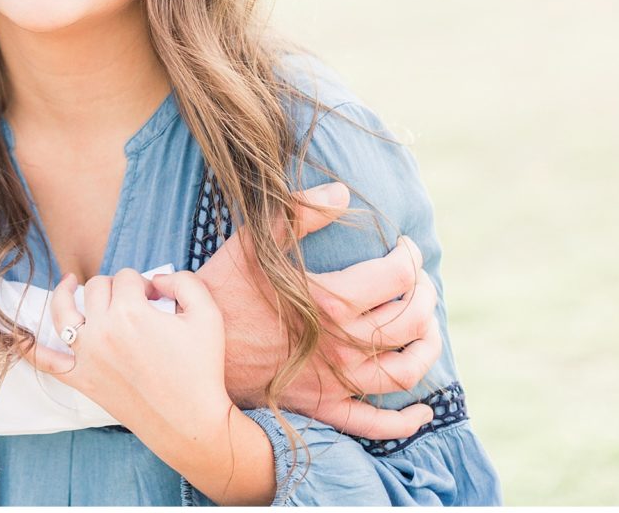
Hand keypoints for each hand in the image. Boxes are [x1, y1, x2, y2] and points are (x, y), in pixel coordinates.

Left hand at [26, 268, 232, 434]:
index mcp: (130, 311)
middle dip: (115, 288)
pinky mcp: (80, 379)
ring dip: (64, 293)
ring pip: (63, 310)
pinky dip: (27, 348)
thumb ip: (183, 281)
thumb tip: (156, 279)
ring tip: (69, 283)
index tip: (158, 299)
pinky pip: (45, 362)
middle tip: (135, 304)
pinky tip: (17, 335)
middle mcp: (101, 330)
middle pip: (97, 287)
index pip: (128, 277)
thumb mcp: (207, 314)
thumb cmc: (201, 369)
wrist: (191, 422)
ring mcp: (86, 356)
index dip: (144, 283)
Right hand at [198, 184, 440, 439]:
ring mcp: (334, 382)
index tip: (404, 247)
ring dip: (427, 348)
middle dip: (424, 294)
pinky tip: (421, 413)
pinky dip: (404, 424)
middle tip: (419, 280)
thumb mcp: (253, 244)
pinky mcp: (322, 408)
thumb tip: (341, 191)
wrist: (189, 347)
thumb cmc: (220, 291)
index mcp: (329, 302)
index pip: (395, 277)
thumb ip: (298, 213)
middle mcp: (340, 345)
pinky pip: (373, 426)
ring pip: (404, 371)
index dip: (409, 258)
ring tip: (428, 327)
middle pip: (409, 321)